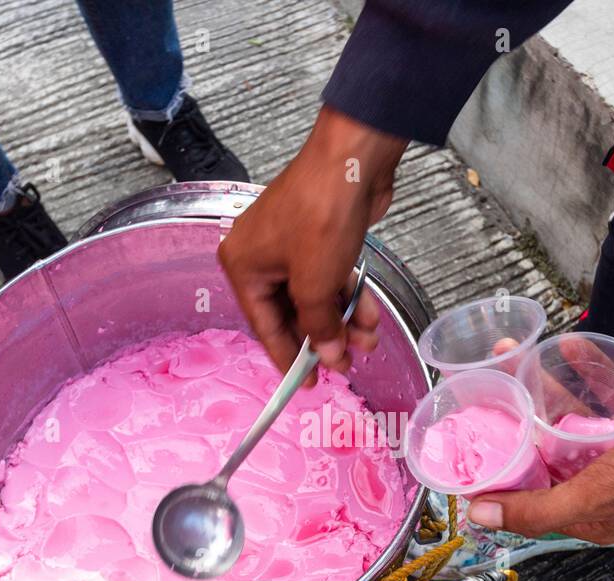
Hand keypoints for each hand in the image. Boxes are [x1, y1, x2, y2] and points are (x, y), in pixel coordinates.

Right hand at [218, 106, 406, 374]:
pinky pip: (331, 279)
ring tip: (368, 339)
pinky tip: (370, 315)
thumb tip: (328, 357)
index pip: (264, 326)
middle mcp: (260, 256)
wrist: (353, 162)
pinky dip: (350, 297)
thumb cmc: (321, 213)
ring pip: (316, 298)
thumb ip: (319, 326)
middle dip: (324, 337)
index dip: (288, 358)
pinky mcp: (319, 238)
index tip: (308, 385)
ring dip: (343, 321)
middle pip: (292, 314)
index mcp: (243, 266)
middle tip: (347, 362)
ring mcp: (291, 246)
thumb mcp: (314, 283)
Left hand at [465, 374, 613, 542]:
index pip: (526, 501)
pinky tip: (559, 348)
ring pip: (560, 416)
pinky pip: (593, 389)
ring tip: (506, 359)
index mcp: (586, 514)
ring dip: (535, 388)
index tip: (462, 453)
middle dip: (509, 425)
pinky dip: (578, 368)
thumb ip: (537, 509)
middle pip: (538, 454)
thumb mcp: (595, 498)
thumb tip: (478, 518)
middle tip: (477, 395)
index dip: (495, 481)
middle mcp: (594, 481)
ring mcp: (610, 444)